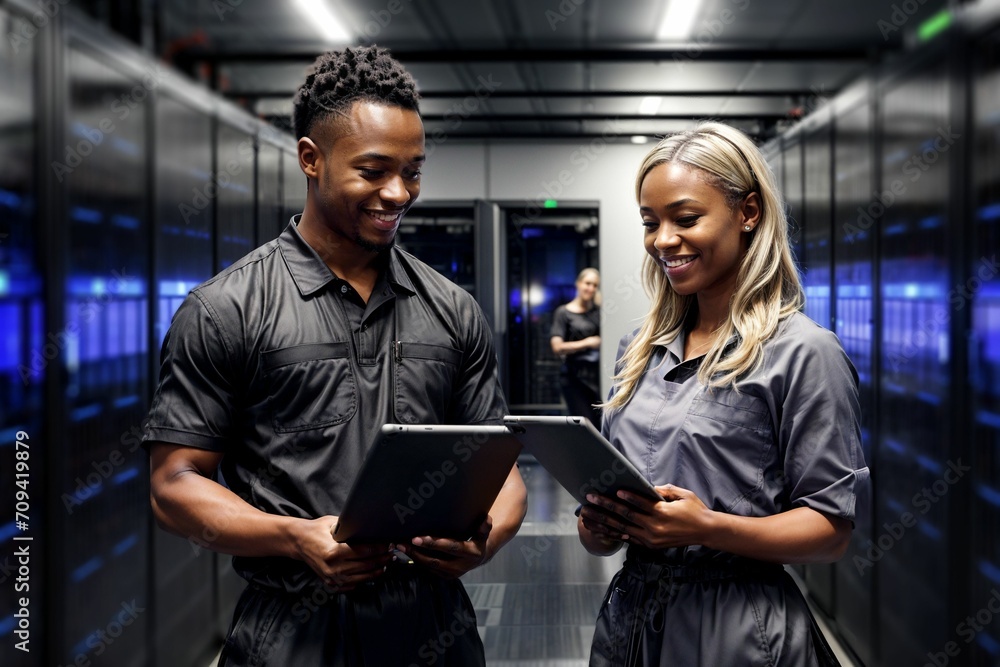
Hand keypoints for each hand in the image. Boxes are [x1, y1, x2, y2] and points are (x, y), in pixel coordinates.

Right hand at [290, 516, 392, 591]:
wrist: (299, 542)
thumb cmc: (317, 530)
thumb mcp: (334, 523)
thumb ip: (351, 528)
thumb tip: (371, 528)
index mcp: (334, 552)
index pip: (364, 551)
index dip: (379, 548)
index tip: (388, 544)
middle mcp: (333, 568)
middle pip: (366, 565)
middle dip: (381, 559)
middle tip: (391, 553)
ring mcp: (332, 578)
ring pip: (361, 577)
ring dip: (376, 571)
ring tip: (385, 563)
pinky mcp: (331, 584)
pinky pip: (352, 584)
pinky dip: (363, 579)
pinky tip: (371, 572)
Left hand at [395, 516, 492, 577]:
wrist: (480, 557)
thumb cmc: (478, 539)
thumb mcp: (483, 533)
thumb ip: (484, 527)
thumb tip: (486, 519)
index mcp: (470, 554)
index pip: (450, 548)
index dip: (433, 543)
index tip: (417, 538)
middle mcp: (460, 566)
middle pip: (435, 561)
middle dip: (417, 552)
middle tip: (403, 543)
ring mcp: (452, 574)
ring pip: (429, 567)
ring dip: (413, 557)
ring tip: (400, 547)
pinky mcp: (445, 576)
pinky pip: (428, 570)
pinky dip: (416, 562)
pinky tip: (405, 554)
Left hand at [581, 484, 714, 550]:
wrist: (705, 532)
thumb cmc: (695, 510)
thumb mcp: (683, 494)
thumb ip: (664, 491)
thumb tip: (646, 487)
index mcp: (663, 513)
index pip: (641, 504)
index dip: (627, 497)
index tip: (614, 492)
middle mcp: (654, 528)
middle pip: (626, 516)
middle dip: (606, 506)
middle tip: (591, 499)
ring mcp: (650, 538)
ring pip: (622, 529)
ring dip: (602, 521)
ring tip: (587, 515)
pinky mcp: (649, 545)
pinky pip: (627, 538)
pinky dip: (612, 533)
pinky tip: (599, 528)